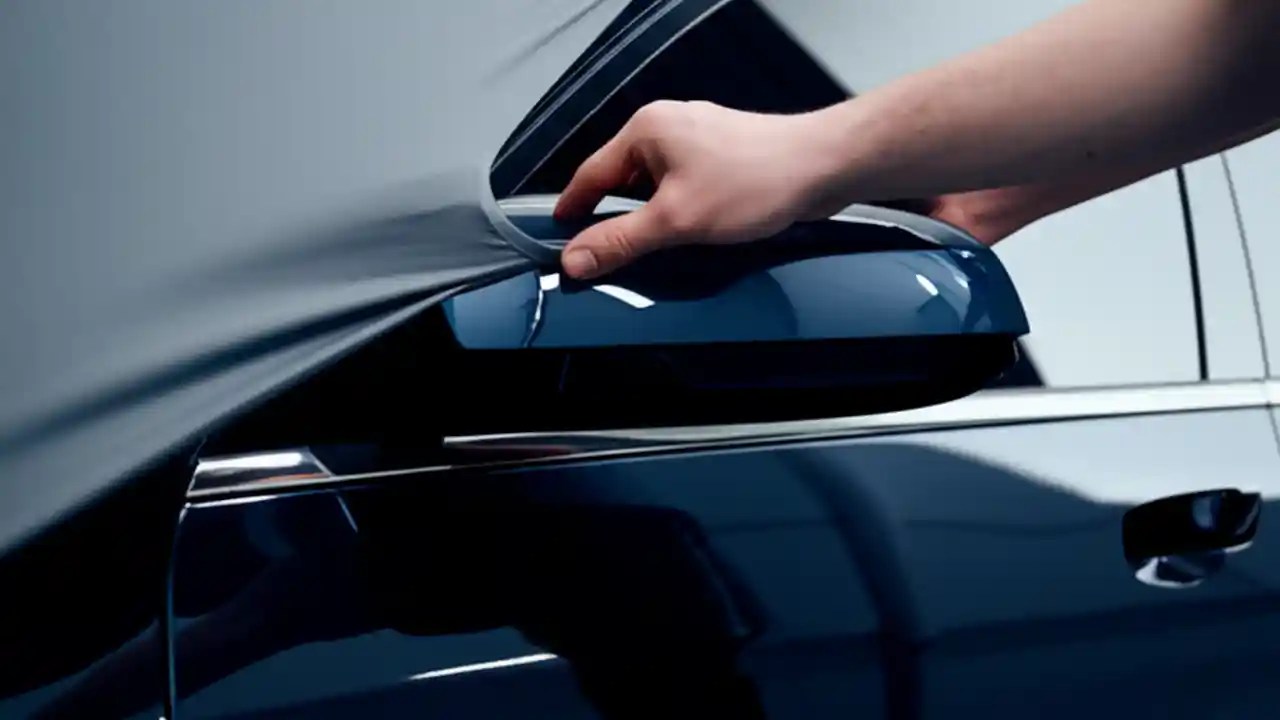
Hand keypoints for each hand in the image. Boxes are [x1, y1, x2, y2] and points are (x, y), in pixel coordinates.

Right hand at [554, 101, 832, 278]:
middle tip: (602, 262)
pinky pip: (682, 189)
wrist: (824, 166)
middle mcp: (666, 128)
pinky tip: (685, 239)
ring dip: (649, 221)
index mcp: (644, 131)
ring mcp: (696, 141)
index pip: (589, 177)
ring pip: (654, 189)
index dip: (571, 214)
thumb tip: (573, 260)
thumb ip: (621, 241)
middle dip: (613, 221)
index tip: (557, 245)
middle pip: (620, 183)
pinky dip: (677, 214)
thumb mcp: (676, 220)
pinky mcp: (722, 157)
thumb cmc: (752, 184)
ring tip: (646, 256)